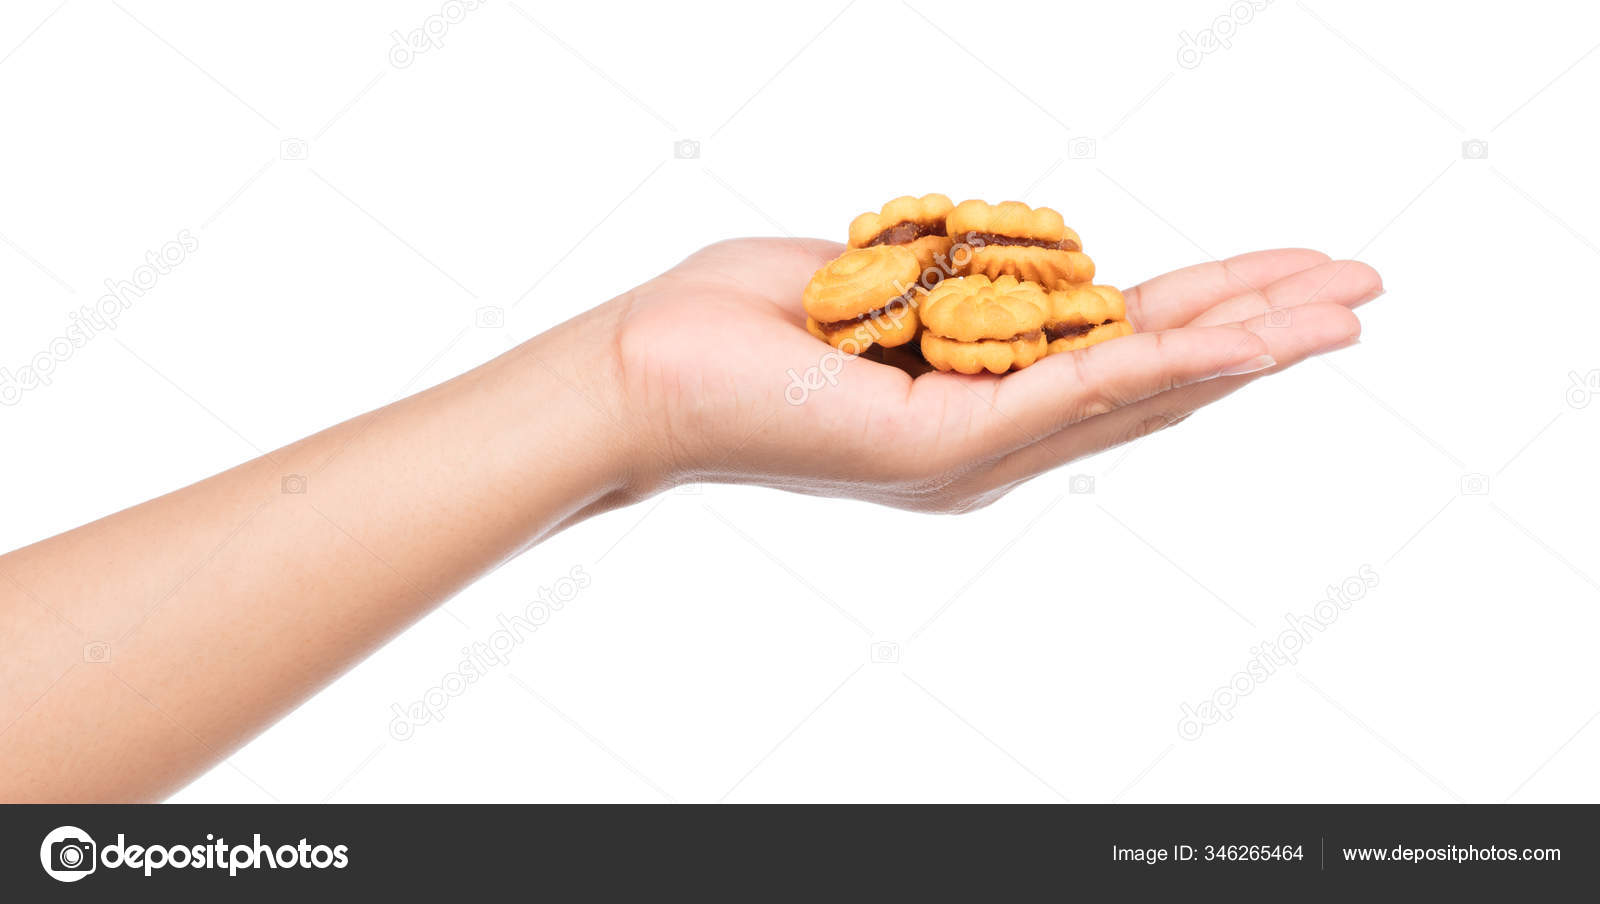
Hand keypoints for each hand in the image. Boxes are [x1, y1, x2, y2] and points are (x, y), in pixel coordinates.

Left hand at [610, 238, 1379, 511]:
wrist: (647, 370)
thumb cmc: (747, 322)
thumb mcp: (889, 284)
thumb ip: (967, 285)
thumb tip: (1017, 257)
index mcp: (984, 396)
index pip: (1122, 349)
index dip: (1217, 311)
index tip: (1291, 276)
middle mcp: (992, 436)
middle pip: (1155, 378)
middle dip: (1265, 328)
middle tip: (1363, 293)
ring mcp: (973, 451)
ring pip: (1137, 393)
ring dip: (1249, 349)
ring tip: (1342, 312)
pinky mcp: (941, 446)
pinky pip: (1072, 395)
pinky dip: (1164, 366)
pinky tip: (1243, 341)